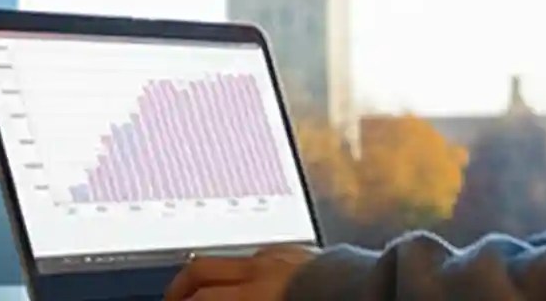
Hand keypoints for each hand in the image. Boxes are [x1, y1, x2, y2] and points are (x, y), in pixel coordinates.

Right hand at [163, 244, 317, 300]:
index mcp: (254, 292)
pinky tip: (244, 282)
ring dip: (208, 275)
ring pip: (228, 258)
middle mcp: (262, 268)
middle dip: (180, 286)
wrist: (373, 290)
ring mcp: (278, 255)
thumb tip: (213, 299)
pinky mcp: (296, 251)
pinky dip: (241, 268)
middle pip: (201, 268)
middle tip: (172, 299)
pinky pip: (257, 255)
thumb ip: (238, 300)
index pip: (201, 297)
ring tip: (201, 292)